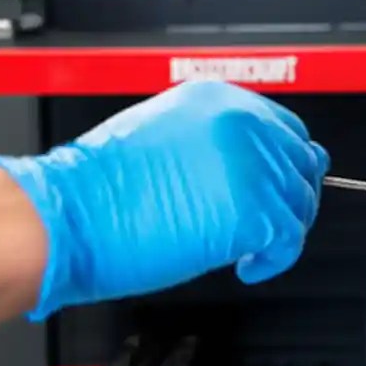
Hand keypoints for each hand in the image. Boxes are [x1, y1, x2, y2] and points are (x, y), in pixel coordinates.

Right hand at [0, 81, 328, 319]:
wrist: (66, 214)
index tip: (278, 191)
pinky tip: (246, 266)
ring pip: (299, 205)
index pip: (286, 130)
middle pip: (300, 166)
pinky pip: (288, 241)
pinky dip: (274, 260)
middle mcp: (242, 124)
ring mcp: (251, 167)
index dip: (285, 167)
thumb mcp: (163, 137)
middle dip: (288, 202)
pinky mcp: (252, 212)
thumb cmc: (97, 187)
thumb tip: (252, 172)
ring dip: (281, 234)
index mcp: (219, 100)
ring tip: (247, 250)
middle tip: (266, 228)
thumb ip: (213, 146)